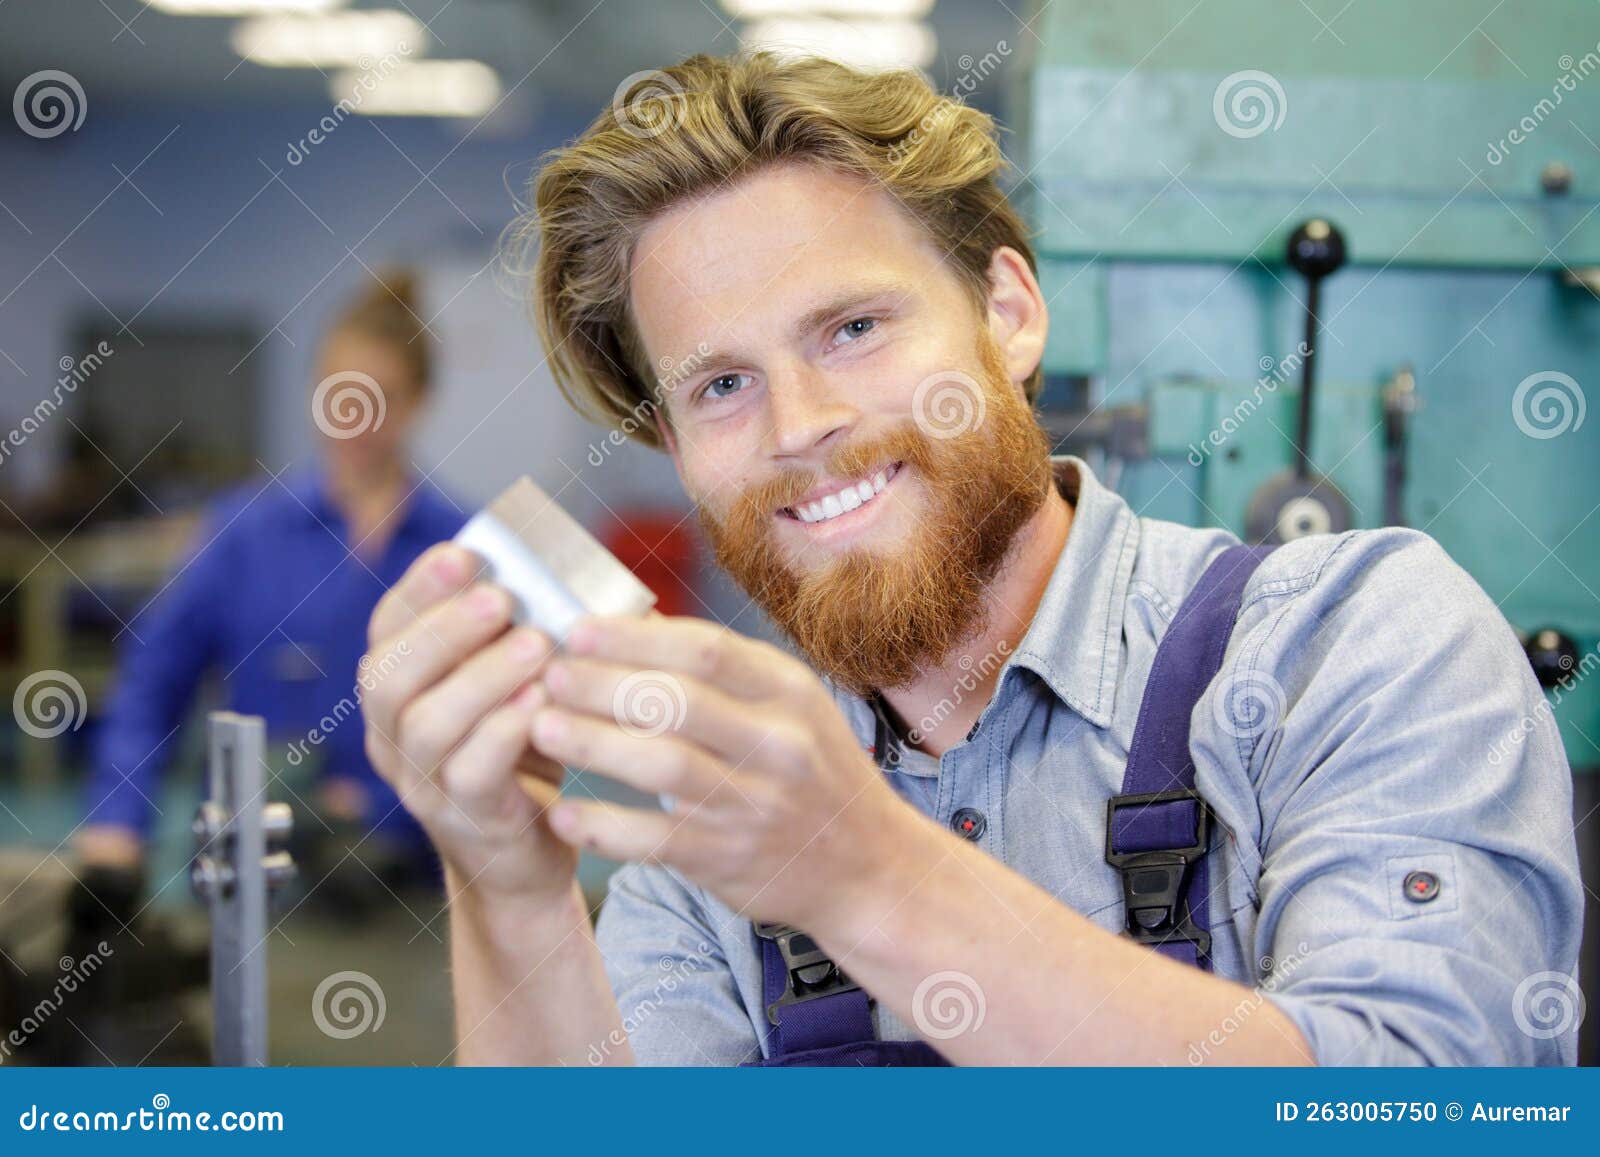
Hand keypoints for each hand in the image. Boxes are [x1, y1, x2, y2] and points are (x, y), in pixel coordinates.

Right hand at [362, 543, 574, 901]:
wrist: (529, 852)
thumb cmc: (525, 749)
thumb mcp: (513, 682)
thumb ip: (517, 633)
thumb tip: (568, 572)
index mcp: (400, 688)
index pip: (387, 628)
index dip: (420, 588)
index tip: (465, 555)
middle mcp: (392, 734)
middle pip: (387, 675)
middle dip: (443, 629)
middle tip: (500, 599)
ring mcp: (421, 781)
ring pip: (425, 724)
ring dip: (481, 678)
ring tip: (535, 645)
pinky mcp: (464, 819)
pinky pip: (469, 773)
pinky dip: (504, 733)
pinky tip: (539, 705)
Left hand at [528, 615, 915, 933]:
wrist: (869, 865)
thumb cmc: (813, 771)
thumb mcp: (789, 706)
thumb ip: (723, 669)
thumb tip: (637, 620)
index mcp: (790, 692)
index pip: (706, 650)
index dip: (634, 638)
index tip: (577, 629)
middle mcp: (779, 744)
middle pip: (677, 702)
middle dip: (602, 684)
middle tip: (544, 673)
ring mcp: (757, 804)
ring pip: (663, 767)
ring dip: (595, 745)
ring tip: (542, 727)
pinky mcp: (732, 860)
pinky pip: (658, 842)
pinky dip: (606, 828)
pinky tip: (563, 813)